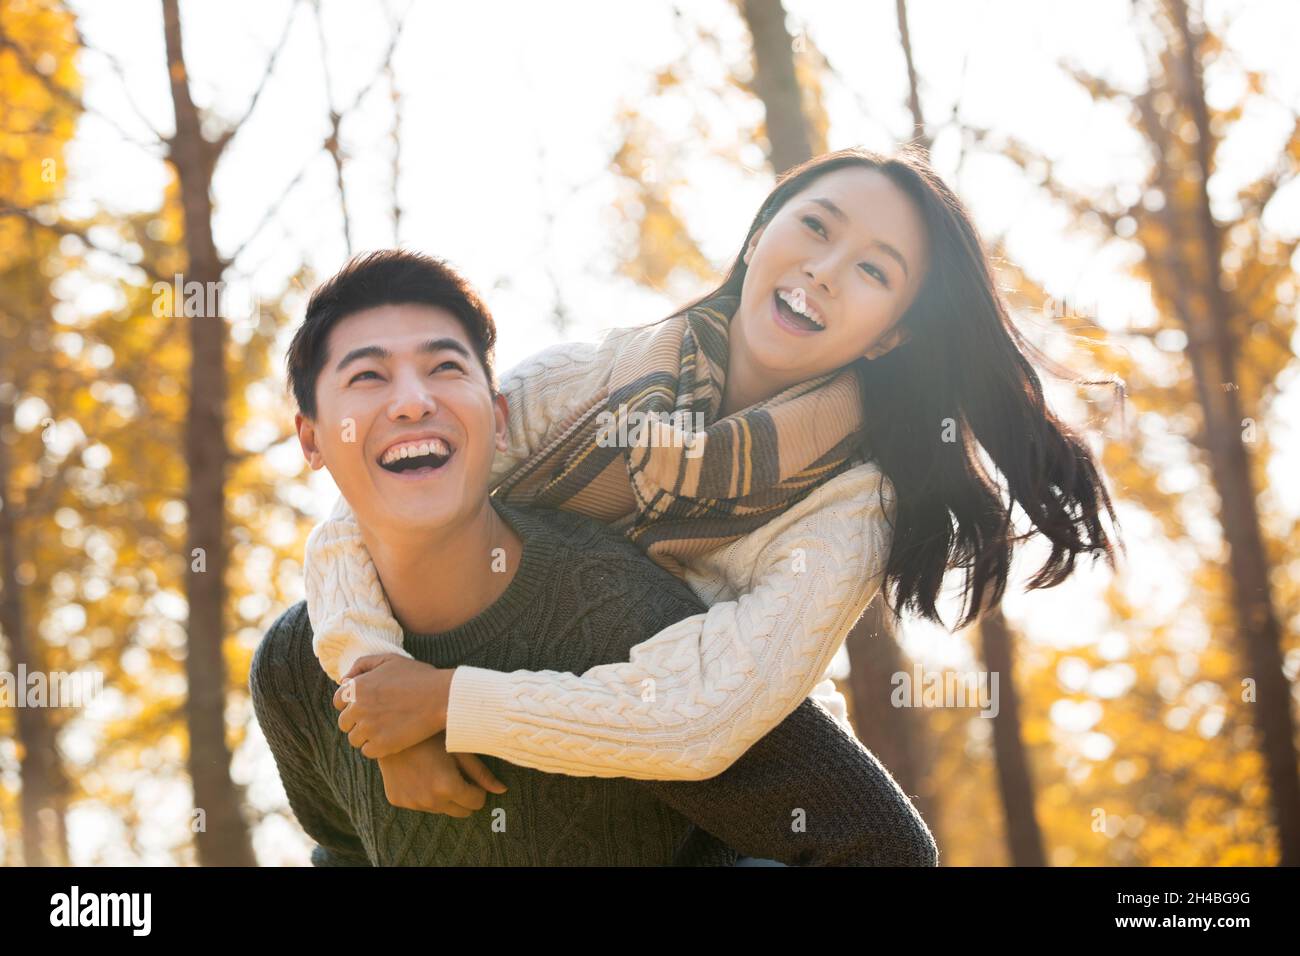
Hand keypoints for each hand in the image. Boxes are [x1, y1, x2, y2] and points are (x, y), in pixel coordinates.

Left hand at [333, 654, 452, 757]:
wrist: (442, 698)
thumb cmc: (418, 677)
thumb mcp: (390, 660)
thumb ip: (363, 664)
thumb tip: (343, 679)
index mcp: (357, 687)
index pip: (338, 701)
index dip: (351, 704)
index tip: (367, 705)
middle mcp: (358, 708)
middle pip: (345, 723)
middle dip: (358, 721)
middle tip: (379, 718)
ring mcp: (368, 728)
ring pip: (355, 739)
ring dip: (366, 736)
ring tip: (386, 729)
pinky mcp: (381, 746)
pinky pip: (368, 751)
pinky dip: (377, 747)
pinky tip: (391, 738)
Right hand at [377, 734, 507, 816]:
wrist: (392, 728)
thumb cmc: (431, 733)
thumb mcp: (459, 748)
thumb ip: (481, 773)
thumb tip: (502, 790)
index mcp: (448, 786)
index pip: (476, 802)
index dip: (478, 790)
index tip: (472, 776)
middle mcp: (430, 800)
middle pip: (461, 812)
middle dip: (463, 796)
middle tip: (457, 774)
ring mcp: (412, 802)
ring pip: (441, 809)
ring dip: (444, 796)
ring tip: (437, 770)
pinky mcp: (398, 800)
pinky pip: (420, 805)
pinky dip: (424, 794)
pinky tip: (420, 773)